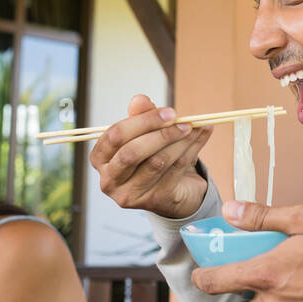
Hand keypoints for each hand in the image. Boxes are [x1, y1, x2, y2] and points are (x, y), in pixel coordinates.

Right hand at [90, 95, 214, 217]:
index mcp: (100, 158)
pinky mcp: (153, 201)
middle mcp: (109, 180)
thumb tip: (139, 99)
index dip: (143, 121)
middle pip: (132, 153)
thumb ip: (140, 116)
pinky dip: (192, 151)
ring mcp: (129, 195)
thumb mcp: (144, 133)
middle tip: (185, 122)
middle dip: (162, 134)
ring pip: (157, 163)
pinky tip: (202, 137)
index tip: (169, 112)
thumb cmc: (151, 156)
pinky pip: (175, 172)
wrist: (170, 190)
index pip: (116, 136)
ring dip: (181, 142)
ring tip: (197, 128)